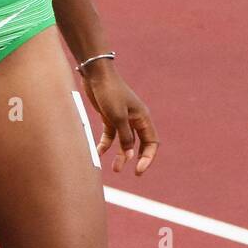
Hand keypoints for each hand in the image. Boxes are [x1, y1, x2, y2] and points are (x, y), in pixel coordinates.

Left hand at [80, 60, 157, 174]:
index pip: (151, 142)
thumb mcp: (118, 117)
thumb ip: (125, 137)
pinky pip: (110, 135)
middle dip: (137, 158)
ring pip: (124, 142)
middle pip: (140, 144)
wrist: (95, 74)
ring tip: (114, 169)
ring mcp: (122, 118)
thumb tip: (130, 155)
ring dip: (121, 155)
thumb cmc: (109, 92)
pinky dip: (106, 144)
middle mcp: (135, 119)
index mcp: (142, 118)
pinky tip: (99, 153)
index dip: (147, 158)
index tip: (138, 170)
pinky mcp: (109, 116)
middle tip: (134, 173)